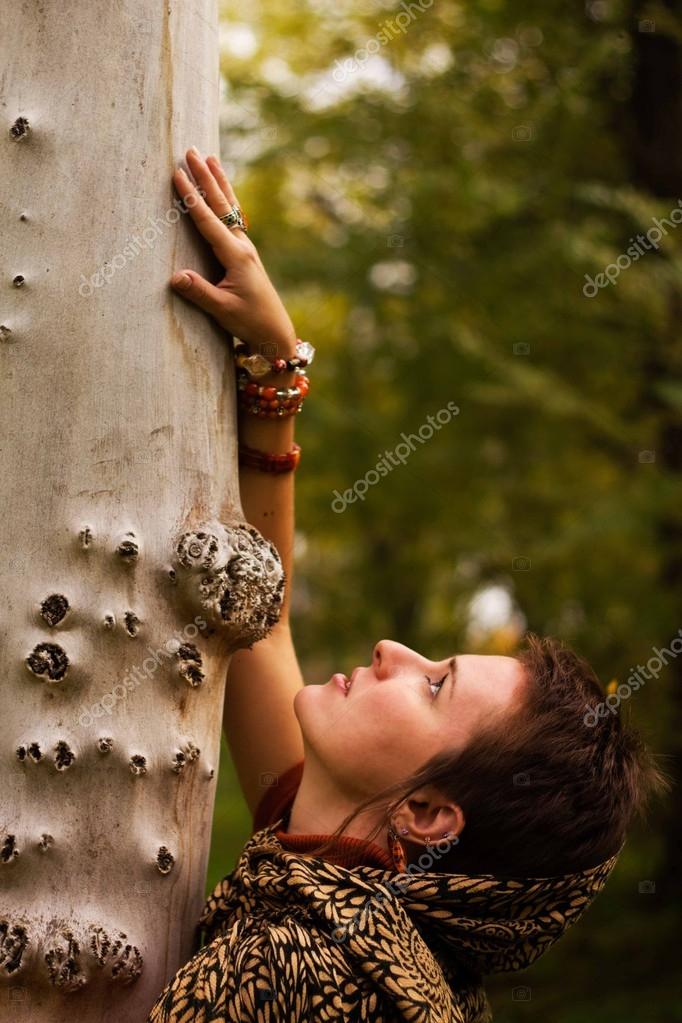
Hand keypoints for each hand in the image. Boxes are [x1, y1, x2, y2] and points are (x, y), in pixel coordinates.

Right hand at [170, 147, 296, 355]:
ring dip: (219, 182)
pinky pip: (234, 219)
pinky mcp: (246, 255)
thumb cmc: (249, 322)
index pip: (208, 220)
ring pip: (230, 208)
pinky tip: (223, 192)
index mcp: (235, 256)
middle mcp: (242, 247)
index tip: (178, 174)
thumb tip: (175, 277)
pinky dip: (226, 200)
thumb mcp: (222, 310)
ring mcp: (246, 249)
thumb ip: (199, 292)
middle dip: (205, 177)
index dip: (191, 197)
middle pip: (221, 205)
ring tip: (210, 158)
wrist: (274, 333)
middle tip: (191, 151)